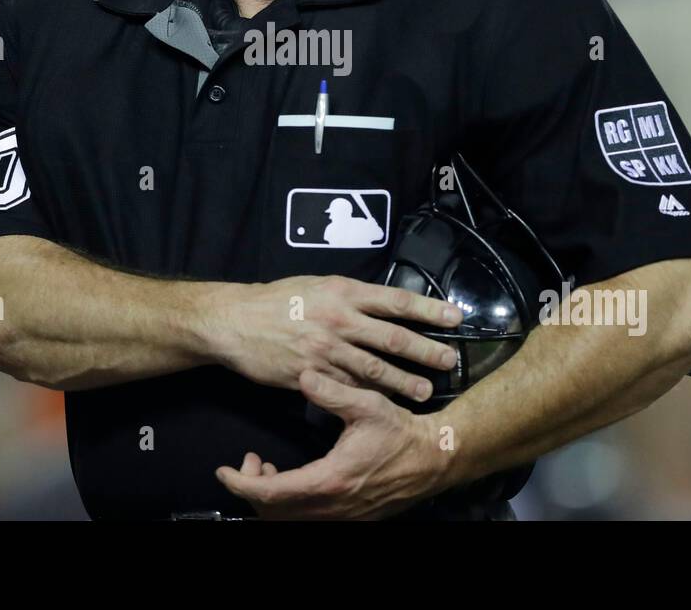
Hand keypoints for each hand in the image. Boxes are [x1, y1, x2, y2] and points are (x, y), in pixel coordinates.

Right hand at [210, 274, 461, 402]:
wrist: (235, 321)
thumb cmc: (277, 300)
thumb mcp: (317, 285)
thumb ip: (350, 297)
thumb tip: (382, 306)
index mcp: (343, 291)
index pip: (395, 300)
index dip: (428, 310)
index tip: (455, 317)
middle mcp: (339, 319)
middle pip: (392, 338)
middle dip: (425, 351)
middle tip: (450, 362)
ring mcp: (325, 349)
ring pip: (374, 369)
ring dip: (403, 381)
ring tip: (425, 391)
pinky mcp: (311, 375)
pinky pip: (346, 388)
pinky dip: (368, 396)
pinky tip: (383, 404)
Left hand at [215, 369, 449, 519]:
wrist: (435, 459)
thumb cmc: (402, 432)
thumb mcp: (367, 405)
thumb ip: (332, 392)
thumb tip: (303, 376)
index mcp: (331, 480)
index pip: (271, 493)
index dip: (241, 483)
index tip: (225, 470)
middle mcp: (334, 507)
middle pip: (274, 513)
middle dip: (252, 490)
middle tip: (249, 461)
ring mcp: (343, 516)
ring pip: (290, 519)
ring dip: (271, 497)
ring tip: (267, 467)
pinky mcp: (351, 518)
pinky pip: (309, 519)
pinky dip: (291, 503)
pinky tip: (295, 477)